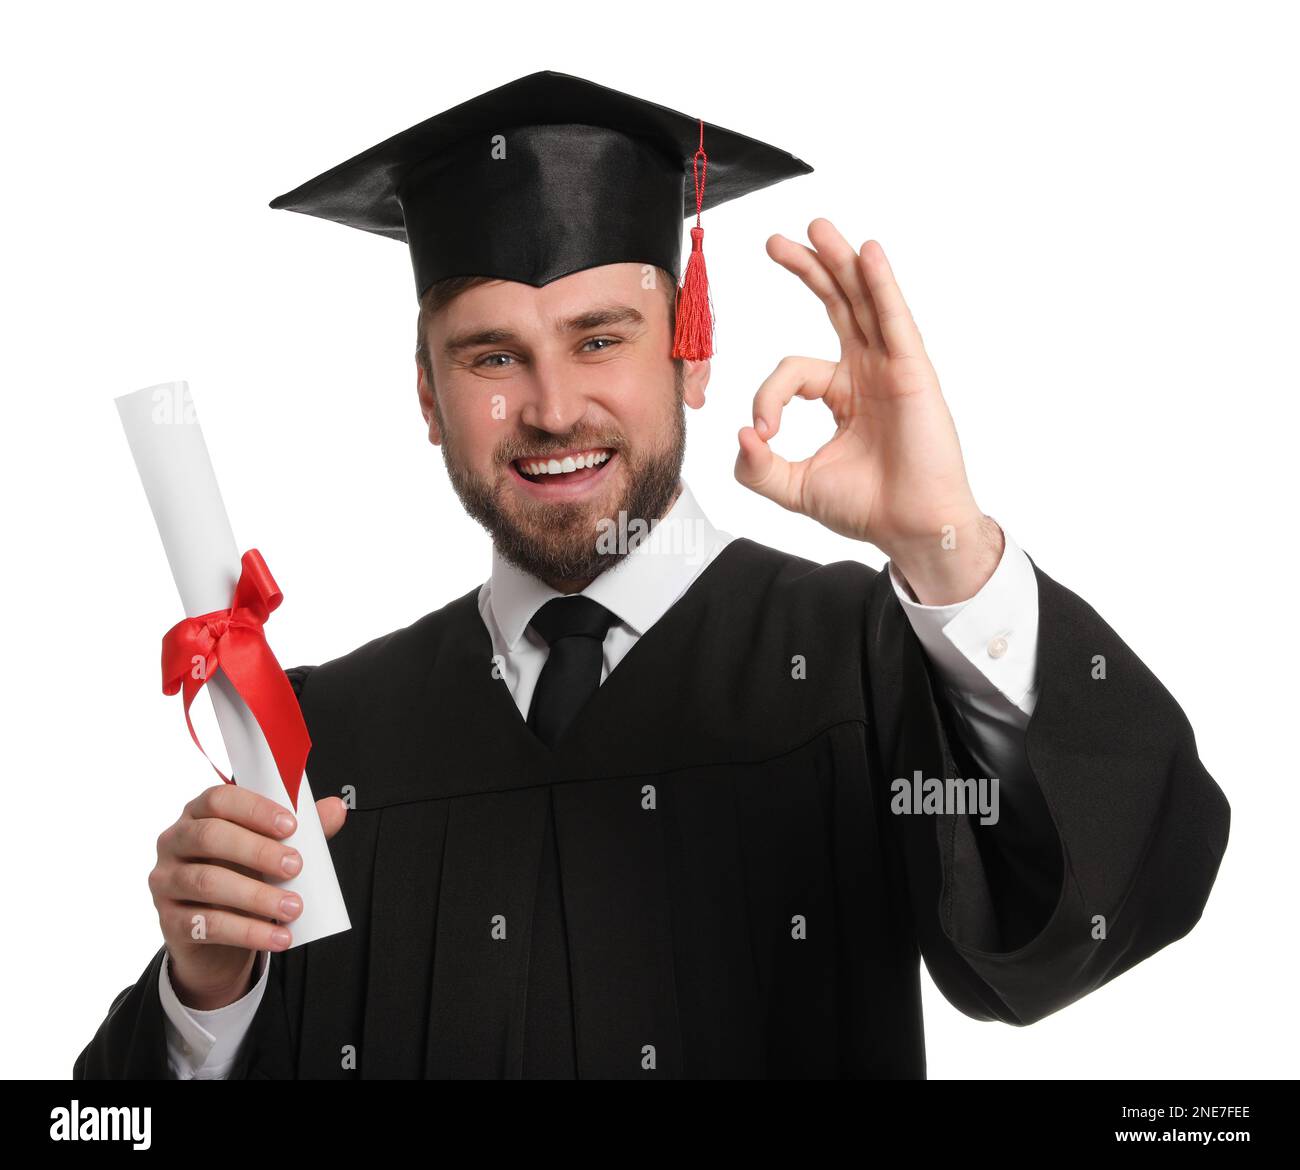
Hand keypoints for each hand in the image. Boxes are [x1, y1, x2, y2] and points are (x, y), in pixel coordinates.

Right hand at [149, 783, 346, 1009]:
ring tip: (294, 907)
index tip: (291, 826)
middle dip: (258, 851)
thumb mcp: (271, 849)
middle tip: (295, 866)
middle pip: (210, 836)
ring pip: (207, 882)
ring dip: (256, 896)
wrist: (220, 935)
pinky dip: (247, 932)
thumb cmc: (244, 875)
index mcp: (200, 813)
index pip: (220, 799)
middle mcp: (175, 842)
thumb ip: (303, 830)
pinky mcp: (169, 921)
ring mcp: (167, 882)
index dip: (255, 809)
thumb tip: (336, 809)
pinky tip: (278, 936)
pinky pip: (206, 924)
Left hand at [734, 219, 1001, 603]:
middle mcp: (867, 373)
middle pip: (836, 305)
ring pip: (863, 302)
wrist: (909, 529)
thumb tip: (740, 433)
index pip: (791, 369)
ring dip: (841, 262)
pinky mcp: (913, 374)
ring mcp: (892, 369)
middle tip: (775, 241)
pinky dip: (882, 286)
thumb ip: (758, 467)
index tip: (763, 432)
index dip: (768, 395)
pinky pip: (894, 321)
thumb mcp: (794, 487)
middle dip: (808, 269)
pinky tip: (868, 254)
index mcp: (841, 392)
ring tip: (818, 227)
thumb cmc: (865, 509)